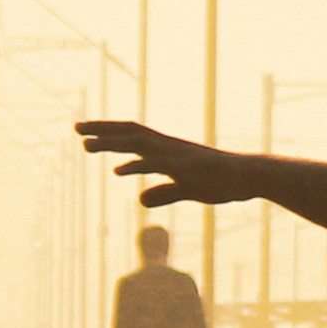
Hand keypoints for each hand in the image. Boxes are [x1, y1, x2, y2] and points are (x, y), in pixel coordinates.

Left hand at [82, 117, 258, 207]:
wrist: (250, 177)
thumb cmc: (222, 181)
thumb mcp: (186, 190)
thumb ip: (163, 193)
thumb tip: (140, 200)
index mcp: (167, 149)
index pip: (132, 134)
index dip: (108, 131)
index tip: (85, 130)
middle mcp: (168, 146)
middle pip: (129, 132)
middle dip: (101, 129)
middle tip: (76, 128)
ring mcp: (177, 155)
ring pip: (138, 143)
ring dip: (111, 143)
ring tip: (86, 145)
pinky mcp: (186, 168)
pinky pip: (157, 165)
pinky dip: (136, 166)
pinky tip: (118, 171)